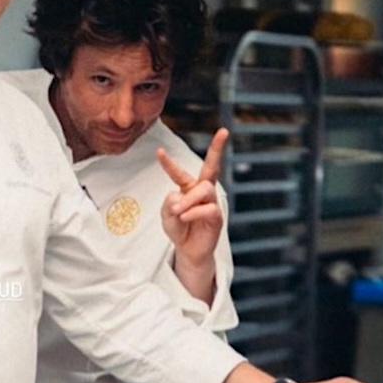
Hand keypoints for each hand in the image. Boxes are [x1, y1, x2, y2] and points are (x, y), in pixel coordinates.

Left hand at [156, 128, 228, 301]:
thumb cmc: (179, 229)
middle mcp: (202, 191)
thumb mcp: (166, 215)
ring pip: (205, 189)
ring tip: (177, 211)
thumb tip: (180, 196)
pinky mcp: (217, 216)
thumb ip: (169, 202)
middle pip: (212, 167)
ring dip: (189, 199)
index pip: (178, 172)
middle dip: (218, 149)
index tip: (159, 151)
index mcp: (187, 188)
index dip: (168, 163)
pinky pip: (209, 208)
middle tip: (223, 132)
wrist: (188, 250)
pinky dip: (194, 212)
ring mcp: (211, 203)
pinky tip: (184, 217)